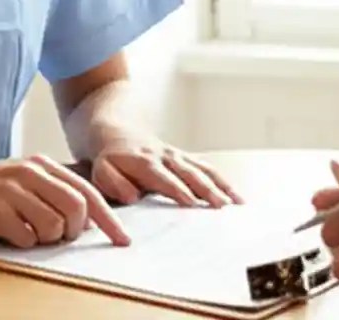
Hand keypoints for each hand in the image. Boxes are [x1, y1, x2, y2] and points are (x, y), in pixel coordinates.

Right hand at [0, 155, 131, 248]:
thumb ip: (51, 194)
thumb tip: (85, 221)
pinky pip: (26, 237)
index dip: (109, 218)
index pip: (87, 191)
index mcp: (40, 165)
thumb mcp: (19, 183)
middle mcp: (30, 172)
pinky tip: (7, 233)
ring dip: (45, 239)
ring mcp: (12, 189)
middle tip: (57, 237)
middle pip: (78, 208)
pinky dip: (22, 243)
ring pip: (55, 224)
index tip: (122, 239)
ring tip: (24, 232)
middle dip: (74, 231)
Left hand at [90, 141, 243, 208]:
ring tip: (237, 203)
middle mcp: (166, 157)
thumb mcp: (101, 170)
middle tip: (222, 206)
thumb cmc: (109, 159)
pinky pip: (207, 168)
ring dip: (221, 186)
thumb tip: (133, 196)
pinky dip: (224, 182)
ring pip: (203, 169)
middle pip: (190, 173)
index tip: (192, 203)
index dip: (178, 190)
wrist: (117, 132)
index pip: (164, 178)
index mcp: (145, 162)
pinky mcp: (186, 158)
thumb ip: (113, 182)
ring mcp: (179, 156)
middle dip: (207, 189)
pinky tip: (238, 198)